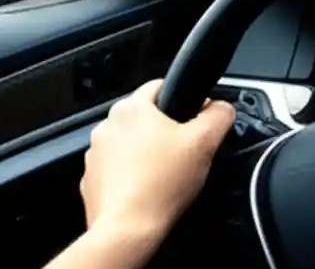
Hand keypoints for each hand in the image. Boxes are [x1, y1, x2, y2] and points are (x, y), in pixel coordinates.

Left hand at [81, 80, 234, 243]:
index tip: (195, 122)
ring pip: (131, 144)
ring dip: (147, 154)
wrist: (127, 229)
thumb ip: (219, 116)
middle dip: (165, 132)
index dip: (185, 101)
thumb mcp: (204, 143)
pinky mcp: (92, 178)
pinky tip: (148, 189)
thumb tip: (222, 108)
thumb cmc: (160, 186)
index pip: (161, 86)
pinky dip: (132, 176)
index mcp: (132, 107)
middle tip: (184, 153)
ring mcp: (96, 153)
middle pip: (146, 118)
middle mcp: (107, 125)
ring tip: (165, 176)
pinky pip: (117, 169)